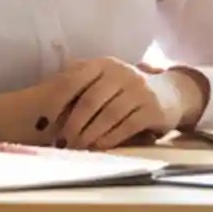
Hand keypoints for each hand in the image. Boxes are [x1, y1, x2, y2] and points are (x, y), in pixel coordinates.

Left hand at [52, 58, 203, 150]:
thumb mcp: (102, 80)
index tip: (45, 122)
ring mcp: (139, 89)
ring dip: (89, 134)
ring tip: (77, 147)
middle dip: (73, 124)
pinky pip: (126, 125)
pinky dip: (110, 138)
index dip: (57, 102)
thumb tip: (43, 108)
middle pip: (90, 100)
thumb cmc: (124, 91)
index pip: (74, 79)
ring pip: (108, 114)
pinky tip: (99, 146)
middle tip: (61, 142)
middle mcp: (121, 72)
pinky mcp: (152, 108)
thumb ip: (77, 86)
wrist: (169, 93)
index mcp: (103, 64)